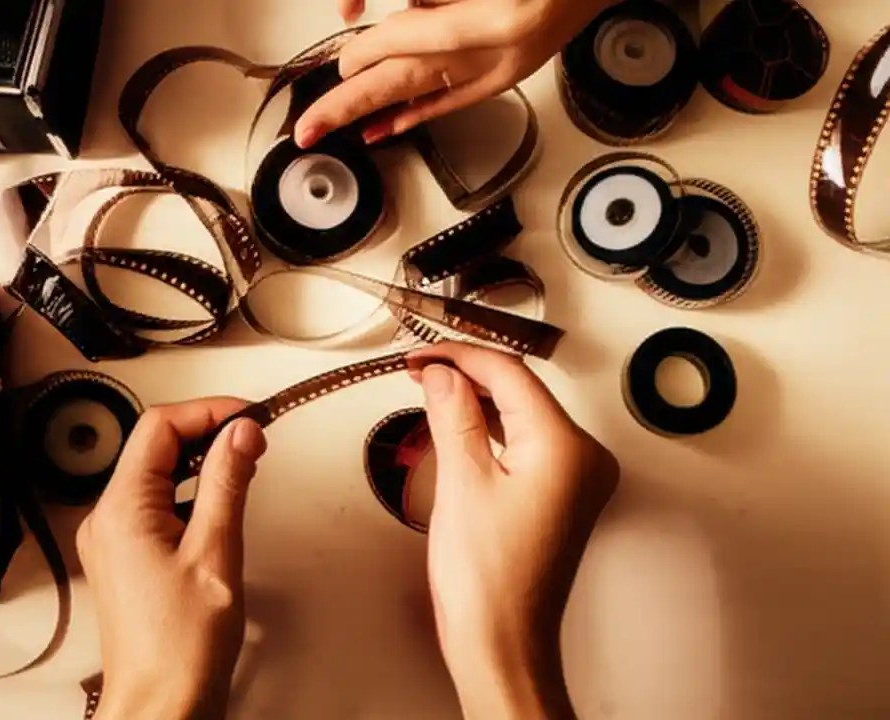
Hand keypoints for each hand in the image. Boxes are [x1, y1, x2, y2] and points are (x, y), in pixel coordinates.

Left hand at [77, 399, 267, 719]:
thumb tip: (240, 435)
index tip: (249, 416)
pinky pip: (154, 506)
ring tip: (242, 464)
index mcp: (121, 510)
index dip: (208, 412)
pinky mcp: (126, 559)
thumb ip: (228, 484)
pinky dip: (189, 494)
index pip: (159, 427)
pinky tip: (218, 504)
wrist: (162, 706)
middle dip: (205, 432)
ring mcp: (113, 540)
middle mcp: (107, 520)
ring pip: (154, 475)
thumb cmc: (179, 649)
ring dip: (199, 462)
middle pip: (153, 445)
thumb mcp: (215, 554)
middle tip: (253, 436)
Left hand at [295, 0, 615, 147]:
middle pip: (406, 77)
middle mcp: (499, 46)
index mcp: (496, 17)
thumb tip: (394, 10)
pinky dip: (414, 114)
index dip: (370, 50)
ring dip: (373, 113)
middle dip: (351, 103)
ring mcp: (504, 64)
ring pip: (423, 90)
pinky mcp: (508, 73)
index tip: (343, 60)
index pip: (413, 38)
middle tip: (311, 127)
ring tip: (332, 129)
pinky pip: (453, 99)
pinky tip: (384, 129)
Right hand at [407, 343, 618, 718]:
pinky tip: (463, 426)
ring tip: (433, 391)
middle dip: (470, 375)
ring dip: (480, 401)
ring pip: (526, 416)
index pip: (512, 375)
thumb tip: (443, 374)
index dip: (461, 357)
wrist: (502, 641)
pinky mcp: (567, 496)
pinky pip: (531, 443)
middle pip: (523, 392)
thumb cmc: (488, 580)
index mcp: (566, 448)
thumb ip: (453, 415)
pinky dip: (495, 430)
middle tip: (421, 367)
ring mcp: (581, 479)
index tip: (424, 354)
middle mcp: (586, 459)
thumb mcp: (460, 482)